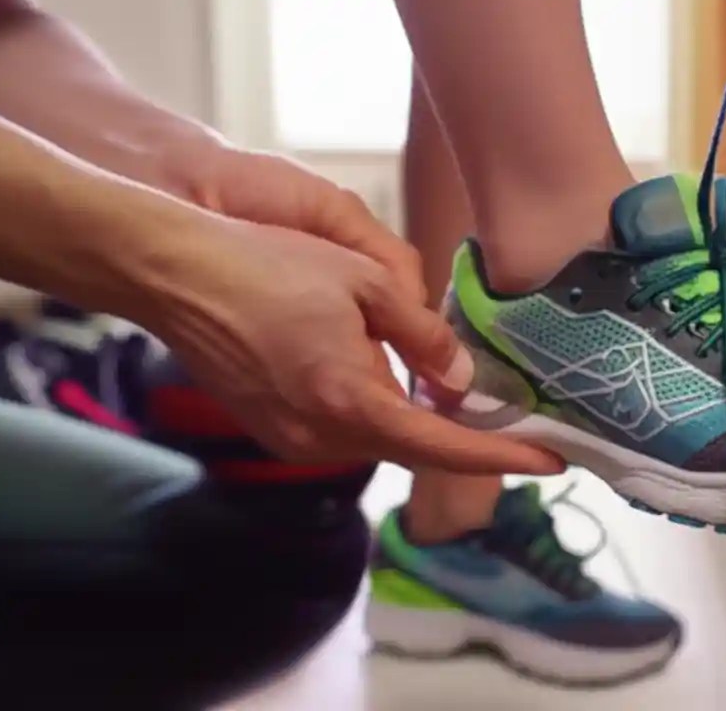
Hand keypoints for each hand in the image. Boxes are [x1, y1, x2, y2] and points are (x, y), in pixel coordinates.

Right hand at [138, 208, 561, 475]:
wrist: (173, 274)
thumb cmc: (266, 267)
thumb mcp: (365, 283)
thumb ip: (423, 336)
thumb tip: (461, 377)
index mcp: (350, 402)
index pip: (445, 445)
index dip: (504, 455)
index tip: (552, 459)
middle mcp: (322, 437)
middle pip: (417, 449)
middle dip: (471, 441)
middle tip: (523, 428)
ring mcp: (294, 442)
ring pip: (382, 441)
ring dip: (426, 426)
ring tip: (472, 405)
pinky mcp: (277, 432)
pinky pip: (348, 432)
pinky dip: (385, 417)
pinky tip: (404, 391)